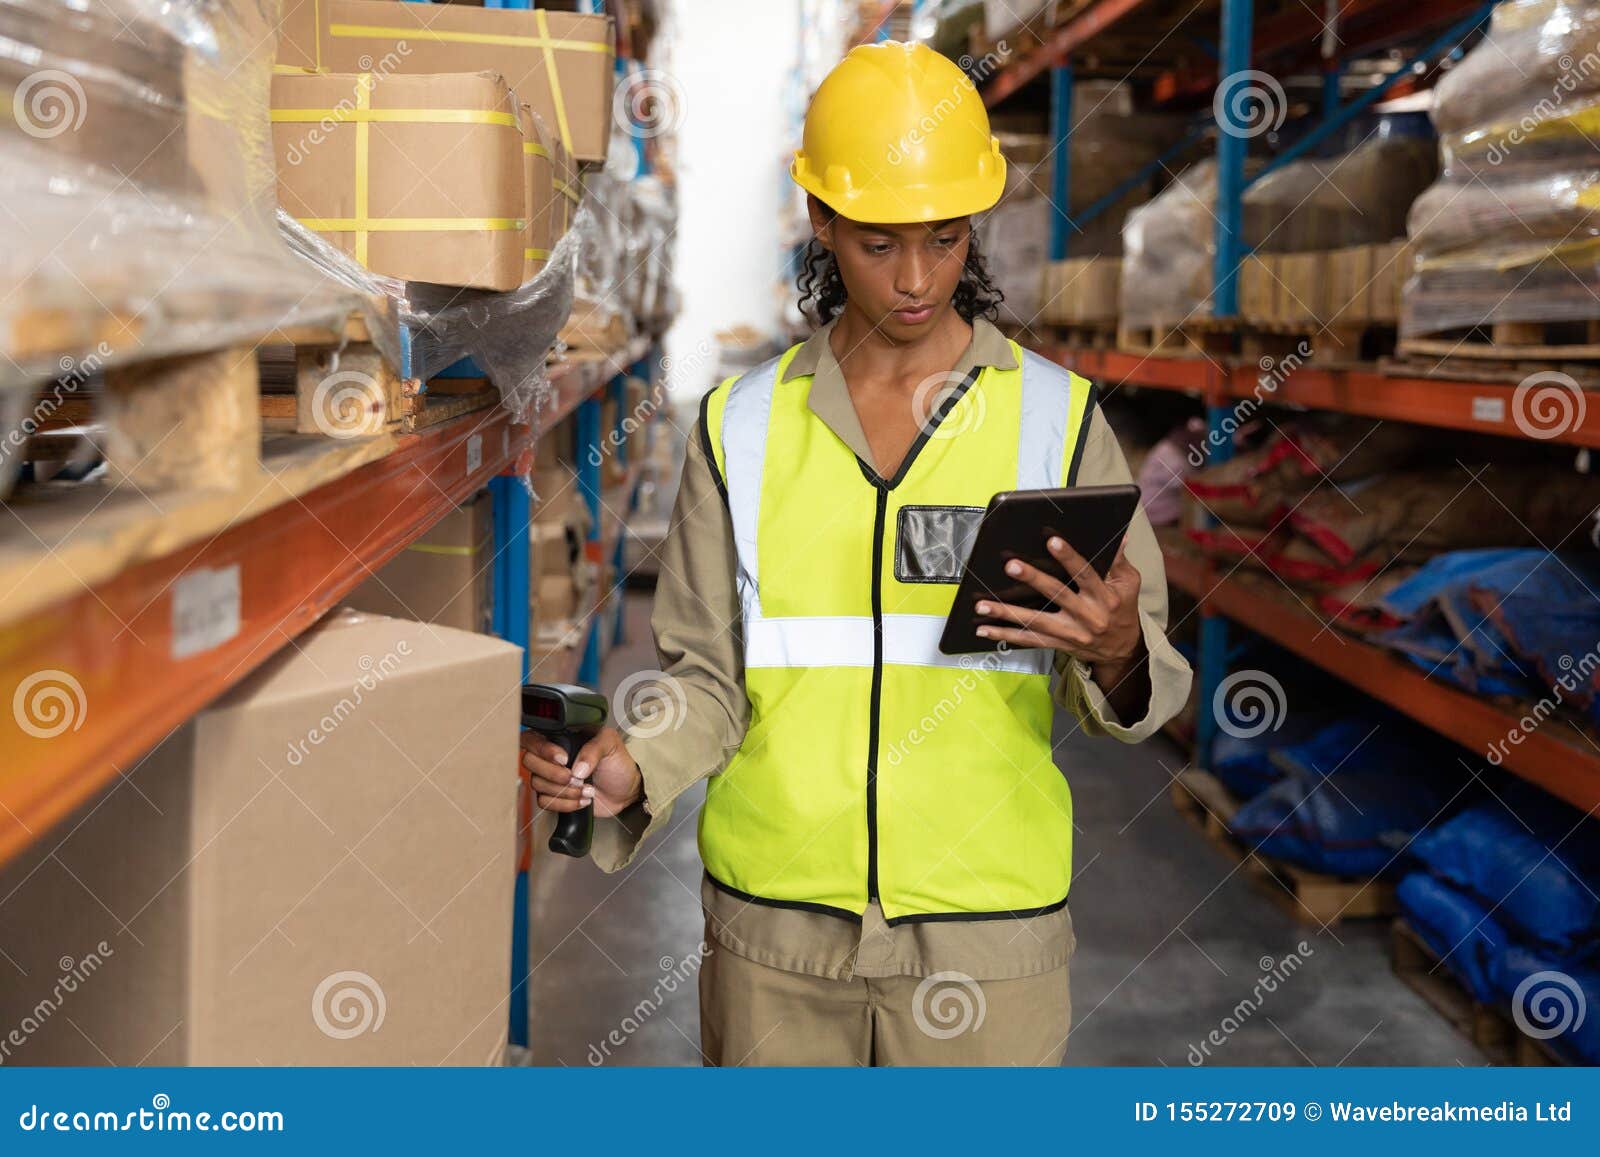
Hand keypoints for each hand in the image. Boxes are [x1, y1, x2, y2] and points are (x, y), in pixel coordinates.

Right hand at [521, 725, 642, 817]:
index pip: (533, 738)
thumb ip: (594, 749)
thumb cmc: (617, 763)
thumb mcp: (611, 745)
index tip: (564, 759)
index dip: (543, 749)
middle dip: (554, 774)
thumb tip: (577, 768)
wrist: (625, 791)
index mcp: (561, 737)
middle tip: (577, 778)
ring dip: (564, 791)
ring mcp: (551, 777)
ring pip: (537, 784)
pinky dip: (565, 804)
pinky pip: (544, 802)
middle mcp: (551, 756)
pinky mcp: (554, 796)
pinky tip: (583, 799)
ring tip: (587, 789)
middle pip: (530, 762)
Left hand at [974, 535, 1142, 666]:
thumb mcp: (1128, 584)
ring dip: (1006, 614)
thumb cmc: (1122, 609)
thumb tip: (1118, 535)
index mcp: (1104, 597)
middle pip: (1057, 595)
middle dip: (1033, 579)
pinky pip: (1028, 641)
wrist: (1122, 650)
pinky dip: (1005, 635)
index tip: (1052, 541)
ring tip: (982, 605)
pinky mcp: (1058, 644)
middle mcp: (1087, 616)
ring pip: (1035, 622)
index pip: (1085, 574)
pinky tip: (984, 629)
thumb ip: (1118, 561)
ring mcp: (1071, 633)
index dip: (1069, 558)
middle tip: (1011, 566)